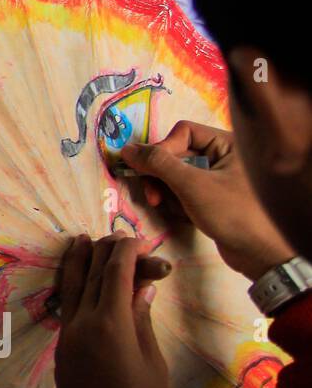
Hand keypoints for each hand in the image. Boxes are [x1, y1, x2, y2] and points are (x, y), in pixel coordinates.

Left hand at [54, 233, 168, 387]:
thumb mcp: (152, 363)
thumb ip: (142, 321)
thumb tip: (142, 287)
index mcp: (110, 324)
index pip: (116, 273)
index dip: (127, 252)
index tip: (137, 239)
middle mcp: (82, 323)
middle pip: (92, 275)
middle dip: (104, 251)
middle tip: (117, 235)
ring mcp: (67, 334)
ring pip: (70, 287)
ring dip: (78, 261)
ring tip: (82, 240)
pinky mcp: (61, 347)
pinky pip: (65, 305)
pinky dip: (72, 285)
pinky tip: (75, 277)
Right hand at [122, 121, 294, 280]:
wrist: (261, 255)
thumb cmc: (233, 213)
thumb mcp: (192, 185)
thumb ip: (158, 163)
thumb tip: (126, 149)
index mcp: (229, 143)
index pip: (183, 132)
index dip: (162, 149)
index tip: (148, 171)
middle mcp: (225, 156)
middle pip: (177, 154)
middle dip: (161, 175)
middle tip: (152, 197)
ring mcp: (219, 178)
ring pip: (177, 174)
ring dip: (167, 191)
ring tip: (166, 208)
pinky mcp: (214, 198)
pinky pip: (185, 191)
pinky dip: (177, 202)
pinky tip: (182, 216)